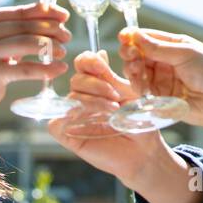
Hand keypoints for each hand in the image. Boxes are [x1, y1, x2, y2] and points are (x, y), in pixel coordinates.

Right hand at [0, 2, 71, 129]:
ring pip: (26, 44)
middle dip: (51, 30)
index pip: (20, 12)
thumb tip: (56, 15)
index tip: (65, 16)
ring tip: (63, 51)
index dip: (46, 12)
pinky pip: (25, 69)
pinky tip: (60, 68)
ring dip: (50, 46)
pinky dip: (46, 68)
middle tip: (67, 37)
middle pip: (25, 27)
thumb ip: (20, 26)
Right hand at [48, 50, 170, 186]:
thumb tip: (100, 52)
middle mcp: (84, 98)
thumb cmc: (140, 121)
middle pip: (76, 79)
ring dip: (93, 101)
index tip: (104, 67)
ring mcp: (75, 116)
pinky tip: (91, 120)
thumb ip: (112, 76)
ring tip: (114, 110)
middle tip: (116, 96)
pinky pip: (56, 123)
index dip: (90, 61)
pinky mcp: (69, 136)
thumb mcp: (130, 93)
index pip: (83, 63)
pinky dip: (70, 118)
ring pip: (70, 98)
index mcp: (98, 83)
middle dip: (97, 84)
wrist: (146, 149)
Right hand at [116, 27, 202, 131]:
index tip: (123, 37)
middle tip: (130, 56)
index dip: (133, 37)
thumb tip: (135, 35)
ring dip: (131, 70)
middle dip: (130, 54)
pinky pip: (142, 90)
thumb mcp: (186, 54)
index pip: (147, 38)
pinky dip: (137, 86)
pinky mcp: (159, 98)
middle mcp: (164, 61)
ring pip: (136, 72)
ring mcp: (161, 79)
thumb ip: (159, 48)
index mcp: (173, 45)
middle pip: (137, 55)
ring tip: (135, 70)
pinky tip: (140, 86)